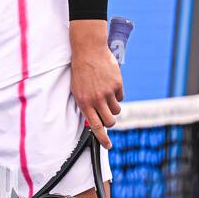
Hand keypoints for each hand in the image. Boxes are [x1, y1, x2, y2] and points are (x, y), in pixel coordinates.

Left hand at [70, 22, 123, 148]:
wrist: (88, 51)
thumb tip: (93, 120)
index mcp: (84, 102)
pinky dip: (117, 94)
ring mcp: (108, 92)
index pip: (95, 126)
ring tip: (105, 95)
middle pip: (110, 122)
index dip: (103, 138)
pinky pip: (121, 97)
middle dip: (110, 122)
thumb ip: (85, 105)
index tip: (108, 146)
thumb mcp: (77, 90)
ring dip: (113, 107)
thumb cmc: (80, 72)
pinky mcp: (117, 85)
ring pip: (116, 110)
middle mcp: (96, 100)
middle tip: (107, 115)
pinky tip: (109, 84)